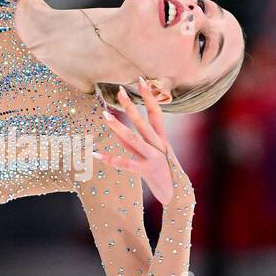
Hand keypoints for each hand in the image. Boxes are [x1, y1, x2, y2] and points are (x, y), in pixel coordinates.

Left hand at [93, 78, 188, 205]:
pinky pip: (126, 163)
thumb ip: (135, 143)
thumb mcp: (152, 155)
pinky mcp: (147, 171)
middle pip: (143, 121)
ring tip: (104, 115)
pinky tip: (96, 154)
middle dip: (131, 105)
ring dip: (118, 127)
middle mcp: (159, 145)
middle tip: (120, 90)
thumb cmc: (164, 173)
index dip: (149, 96)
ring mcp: (154, 157)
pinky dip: (110, 159)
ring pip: (133, 139)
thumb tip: (118, 130)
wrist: (179, 195)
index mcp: (162, 139)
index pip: (156, 113)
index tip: (142, 80)